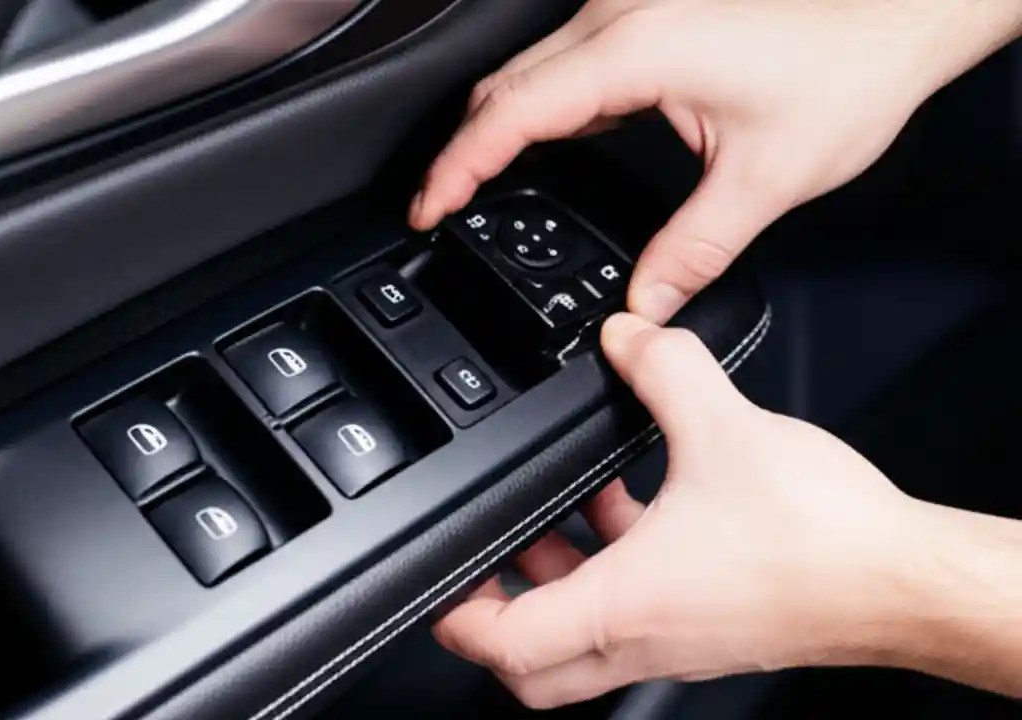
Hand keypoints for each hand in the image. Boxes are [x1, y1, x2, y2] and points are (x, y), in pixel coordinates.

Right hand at [408, 0, 975, 321]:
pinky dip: (536, 112)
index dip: (460, 165)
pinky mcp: (644, 21)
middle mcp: (619, 21)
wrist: (897, 17)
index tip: (431, 209)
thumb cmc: (846, 71)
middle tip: (439, 211)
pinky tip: (540, 151)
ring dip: (495, 129)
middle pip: (503, 86)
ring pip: (527, 72)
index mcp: (634, 52)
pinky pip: (563, 67)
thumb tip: (645, 304)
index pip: (512, 112)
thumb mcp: (764, 181)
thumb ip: (691, 251)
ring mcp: (628, 15)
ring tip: (474, 191)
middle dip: (461, 151)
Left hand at [431, 313, 926, 707]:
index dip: (456, 617)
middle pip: (532, 668)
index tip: (437, 585)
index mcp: (624, 605)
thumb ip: (662, 367)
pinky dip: (614, 570)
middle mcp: (644, 639)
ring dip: (556, 583)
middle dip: (494, 615)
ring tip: (556, 517)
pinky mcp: (710, 631)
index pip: (503, 644)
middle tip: (484, 561)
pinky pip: (634, 614)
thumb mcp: (721, 425)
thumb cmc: (824, 538)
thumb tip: (625, 337)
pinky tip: (635, 506)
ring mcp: (678, 642)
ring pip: (582, 641)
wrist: (904, 580)